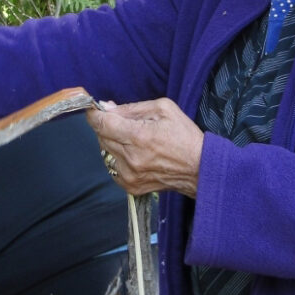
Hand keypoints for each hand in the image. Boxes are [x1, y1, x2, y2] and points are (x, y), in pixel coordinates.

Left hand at [87, 97, 203, 197]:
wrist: (200, 169)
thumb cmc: (185, 137)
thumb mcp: (164, 109)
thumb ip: (132, 108)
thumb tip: (107, 108)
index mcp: (139, 136)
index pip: (102, 124)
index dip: (94, 114)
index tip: (95, 110)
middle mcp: (131, 158)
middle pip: (102, 137)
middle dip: (108, 126)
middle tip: (123, 123)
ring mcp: (129, 175)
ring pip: (105, 152)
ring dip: (113, 143)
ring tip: (133, 140)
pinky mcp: (130, 186)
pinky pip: (112, 167)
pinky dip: (118, 158)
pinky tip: (134, 155)